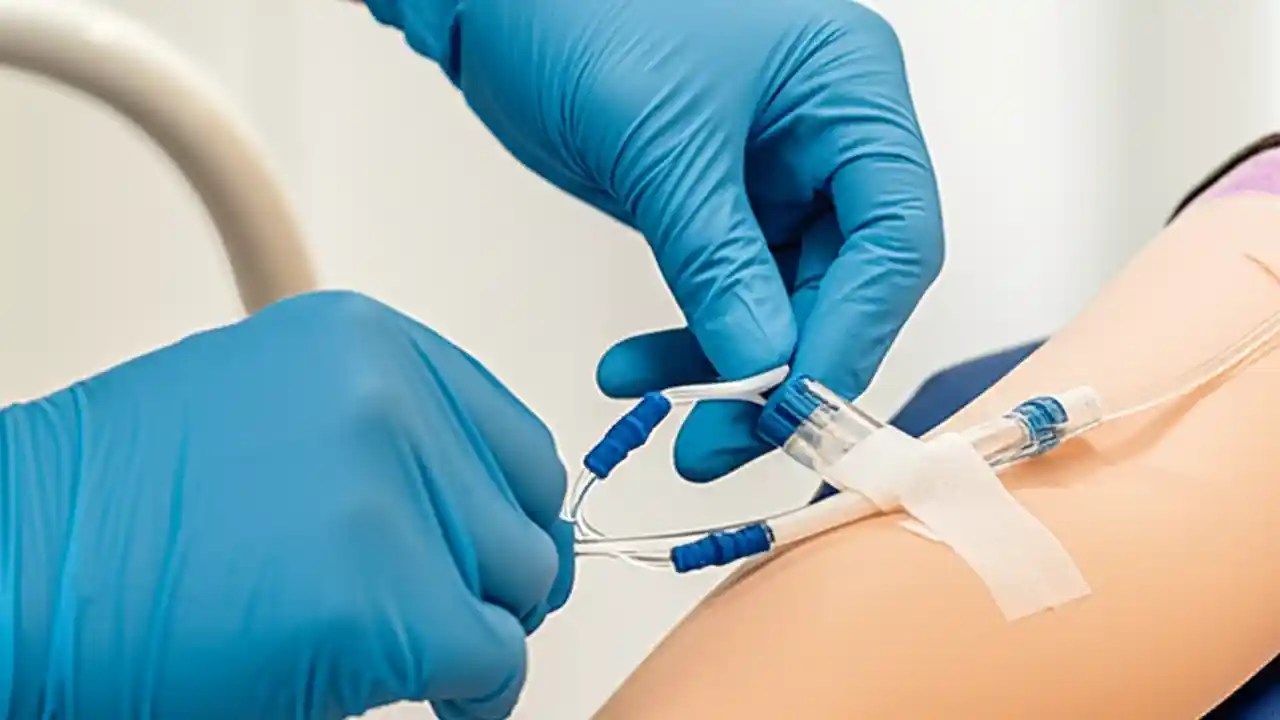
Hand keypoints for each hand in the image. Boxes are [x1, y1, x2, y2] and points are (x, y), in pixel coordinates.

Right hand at [0, 291, 570, 719]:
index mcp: (368, 342)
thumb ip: (385, 440)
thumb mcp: (274, 414)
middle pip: (527, 512)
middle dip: (497, 579)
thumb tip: (480, 506)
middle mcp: (390, 396)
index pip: (515, 442)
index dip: (508, 517)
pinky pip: (492, 660)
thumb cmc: (118, 511)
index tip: (486, 560)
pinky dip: (475, 695)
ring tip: (405, 653)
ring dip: (477, 633)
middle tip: (451, 620)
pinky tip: (424, 698)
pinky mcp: (381, 594)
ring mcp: (388, 489)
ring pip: (520, 585)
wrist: (13, 571)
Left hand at [364, 0, 942, 480]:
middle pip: (850, 283)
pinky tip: (634, 370)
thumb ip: (716, 257)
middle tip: (724, 442)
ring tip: (673, 427)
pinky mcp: (723, 203)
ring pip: (787, 302)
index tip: (794, 405)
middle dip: (786, 371)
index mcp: (849, 90)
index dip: (853, 332)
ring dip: (730, 370)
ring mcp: (777, 173)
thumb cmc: (581, 9)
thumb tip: (763, 364)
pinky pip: (731, 292)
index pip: (896, 236)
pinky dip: (692, 339)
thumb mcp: (658, 140)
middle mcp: (829, 135)